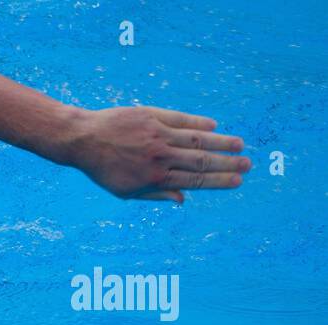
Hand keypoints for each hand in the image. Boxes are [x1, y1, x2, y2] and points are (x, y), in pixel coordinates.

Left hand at [66, 106, 249, 202]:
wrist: (84, 140)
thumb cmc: (103, 169)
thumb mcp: (125, 191)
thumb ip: (155, 195)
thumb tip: (183, 199)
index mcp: (154, 178)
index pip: (194, 181)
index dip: (218, 181)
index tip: (237, 181)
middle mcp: (159, 157)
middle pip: (201, 161)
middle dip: (227, 164)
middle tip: (248, 165)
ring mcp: (157, 135)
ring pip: (196, 139)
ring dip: (220, 142)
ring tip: (239, 145)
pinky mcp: (151, 117)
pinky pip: (180, 120)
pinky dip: (198, 123)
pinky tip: (213, 125)